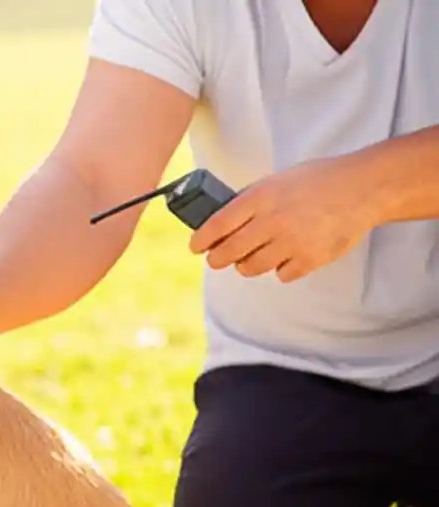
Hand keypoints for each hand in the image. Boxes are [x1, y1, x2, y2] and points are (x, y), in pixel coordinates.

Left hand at [189, 157, 376, 282]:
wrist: (362, 188)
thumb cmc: (316, 181)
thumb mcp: (277, 181)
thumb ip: (250, 201)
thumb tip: (220, 223)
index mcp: (260, 197)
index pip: (217, 225)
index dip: (201, 240)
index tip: (195, 247)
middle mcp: (272, 221)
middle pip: (229, 253)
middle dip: (217, 258)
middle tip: (217, 258)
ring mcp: (292, 242)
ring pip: (251, 268)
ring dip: (247, 265)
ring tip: (252, 256)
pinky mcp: (310, 259)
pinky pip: (282, 275)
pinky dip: (281, 269)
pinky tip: (286, 256)